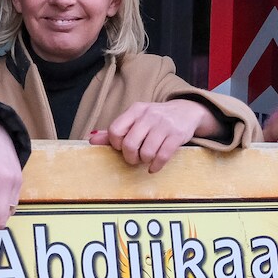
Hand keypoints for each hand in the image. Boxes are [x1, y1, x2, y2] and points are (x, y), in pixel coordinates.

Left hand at [88, 99, 215, 172]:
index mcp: (135, 110)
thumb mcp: (135, 120)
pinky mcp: (177, 135)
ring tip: (146, 159)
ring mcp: (164, 124)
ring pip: (146, 152)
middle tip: (134, 158)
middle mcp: (149, 115)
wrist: (187, 111)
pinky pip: (163, 156)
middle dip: (130, 157)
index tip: (121, 148)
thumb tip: (91, 140)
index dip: (116, 144)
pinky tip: (154, 166)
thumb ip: (114, 131)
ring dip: (144, 161)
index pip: (115, 130)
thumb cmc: (155, 120)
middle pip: (129, 143)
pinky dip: (156, 165)